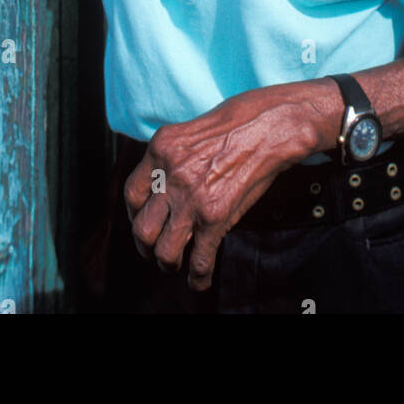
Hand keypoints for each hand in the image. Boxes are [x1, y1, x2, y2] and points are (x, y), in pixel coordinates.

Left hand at [123, 83, 333, 290]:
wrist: (270, 125)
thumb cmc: (238, 122)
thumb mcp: (191, 131)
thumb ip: (172, 161)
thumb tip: (165, 194)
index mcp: (161, 149)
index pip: (132, 194)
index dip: (134, 215)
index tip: (141, 222)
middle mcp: (170, 175)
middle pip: (142, 228)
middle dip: (146, 246)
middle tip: (153, 251)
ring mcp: (191, 197)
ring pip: (165, 250)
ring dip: (167, 263)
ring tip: (174, 266)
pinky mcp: (216, 216)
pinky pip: (199, 259)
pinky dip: (198, 277)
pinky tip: (200, 281)